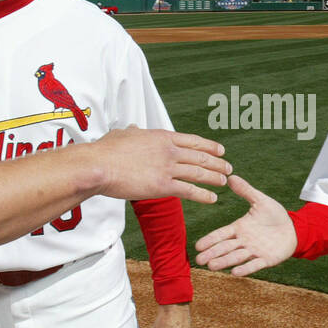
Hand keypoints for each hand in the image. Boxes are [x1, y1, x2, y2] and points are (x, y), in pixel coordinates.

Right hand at [94, 127, 229, 204]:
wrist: (98, 165)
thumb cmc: (105, 151)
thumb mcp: (122, 134)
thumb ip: (132, 132)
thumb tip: (132, 128)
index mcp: (161, 137)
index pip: (193, 140)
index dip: (210, 146)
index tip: (221, 150)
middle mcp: (169, 151)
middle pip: (201, 156)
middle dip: (218, 163)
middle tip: (229, 167)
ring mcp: (167, 168)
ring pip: (199, 173)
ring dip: (214, 178)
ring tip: (224, 182)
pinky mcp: (162, 186)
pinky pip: (189, 191)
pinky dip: (203, 195)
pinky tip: (212, 199)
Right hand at [195, 175, 296, 275]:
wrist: (294, 228)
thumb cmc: (275, 215)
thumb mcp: (260, 200)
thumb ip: (246, 191)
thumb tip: (231, 177)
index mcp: (240, 228)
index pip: (221, 234)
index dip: (210, 239)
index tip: (198, 246)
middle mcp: (244, 241)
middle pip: (225, 248)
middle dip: (212, 253)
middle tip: (199, 260)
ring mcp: (254, 251)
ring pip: (236, 257)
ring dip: (224, 261)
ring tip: (212, 266)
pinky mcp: (266, 259)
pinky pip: (254, 264)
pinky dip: (245, 268)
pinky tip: (235, 273)